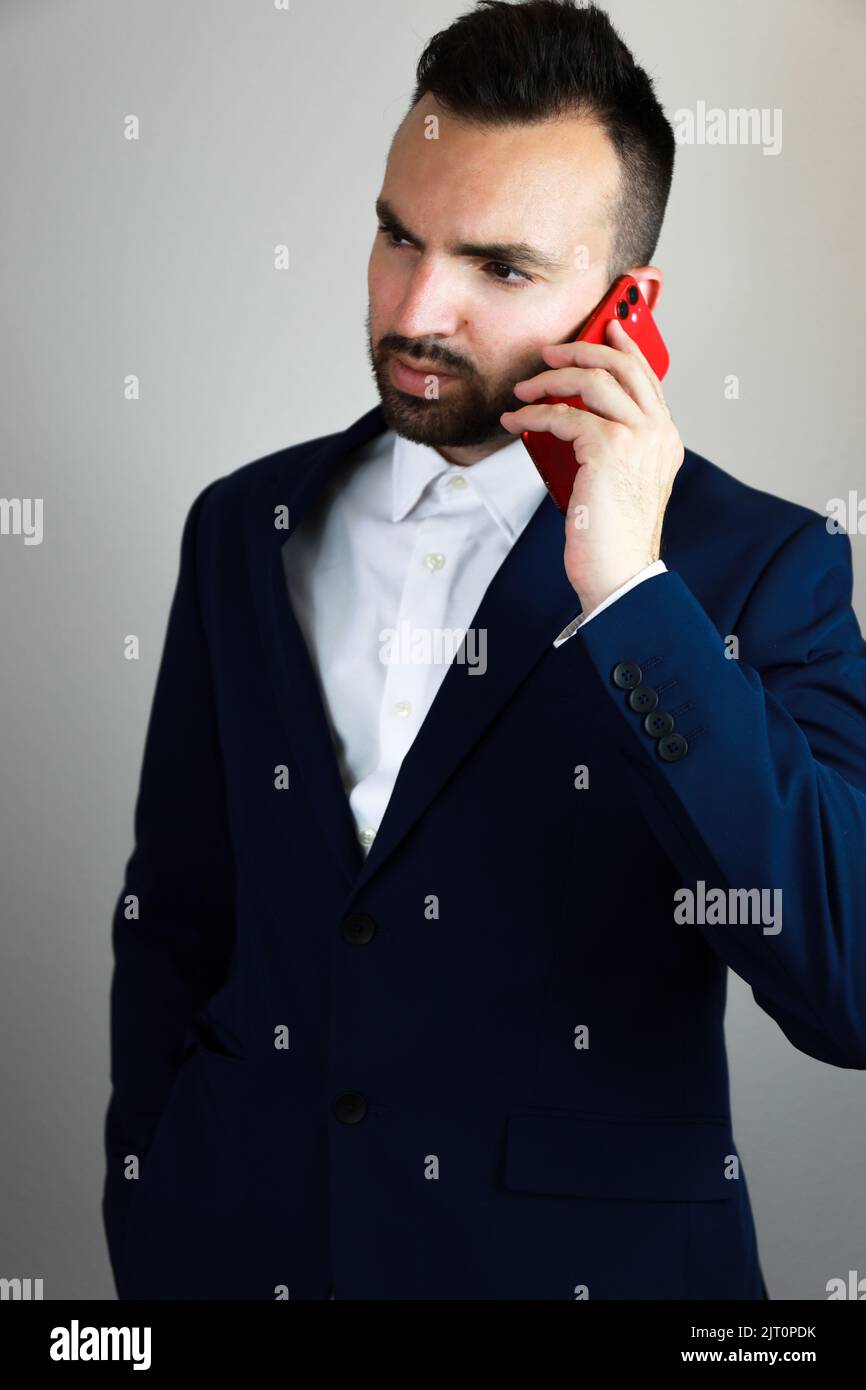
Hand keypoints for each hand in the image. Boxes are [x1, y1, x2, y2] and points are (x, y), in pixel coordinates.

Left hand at [500, 317, 683, 614]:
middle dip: (582, 349)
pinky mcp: (609, 448)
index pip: (647, 377)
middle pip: (621, 366)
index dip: (625, 347)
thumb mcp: (617, 481)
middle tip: (550, 353)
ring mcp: (638, 437)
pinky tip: (516, 419)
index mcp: (666, 439)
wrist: (619, 573)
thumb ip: (610, 444)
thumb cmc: (612, 537)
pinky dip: (533, 413)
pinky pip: (563, 414)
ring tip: (524, 388)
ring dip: (551, 379)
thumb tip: (572, 414)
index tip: (606, 326)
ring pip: (592, 380)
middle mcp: (659, 432)